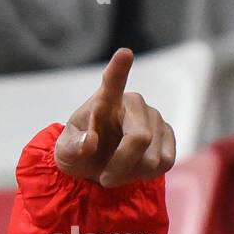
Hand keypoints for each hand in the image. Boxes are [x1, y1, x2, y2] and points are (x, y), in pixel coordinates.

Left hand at [55, 48, 176, 188]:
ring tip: (116, 171)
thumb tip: (90, 142)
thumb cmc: (79, 152)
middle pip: (139, 138)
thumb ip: (73, 148)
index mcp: (104, 101)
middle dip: (120, 166)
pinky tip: (134, 168)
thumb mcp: (65, 154)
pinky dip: (147, 174)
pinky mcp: (169, 135)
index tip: (123, 54)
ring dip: (131, 174)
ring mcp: (155, 117)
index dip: (119, 69)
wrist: (96, 164)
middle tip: (104, 179)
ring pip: (153, 158)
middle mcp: (134, 103)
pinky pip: (166, 162)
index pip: (111, 82)